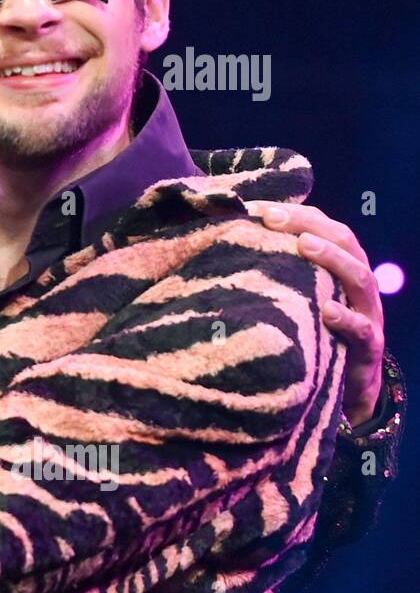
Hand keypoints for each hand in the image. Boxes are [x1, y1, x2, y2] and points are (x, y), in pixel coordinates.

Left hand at [247, 201, 383, 425]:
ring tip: (304, 245)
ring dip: (332, 258)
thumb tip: (225, 243)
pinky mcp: (368, 347)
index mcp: (339, 265)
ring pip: (359, 276)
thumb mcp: (294, 297)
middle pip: (344, 242)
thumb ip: (273, 270)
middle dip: (309, 224)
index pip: (322, 226)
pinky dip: (346, 318)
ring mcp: (367, 313)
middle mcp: (356, 283)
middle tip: (273, 217)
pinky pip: (362, 330)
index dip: (294, 212)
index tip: (256, 206)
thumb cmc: (311, 331)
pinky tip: (326, 311)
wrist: (345, 387)